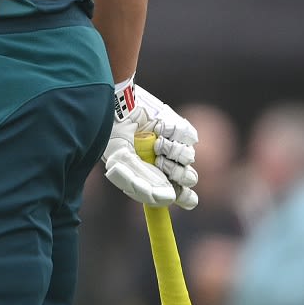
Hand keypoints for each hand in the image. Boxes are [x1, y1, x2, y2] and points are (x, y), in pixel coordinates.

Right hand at [103, 79, 199, 208]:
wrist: (117, 106)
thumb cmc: (114, 136)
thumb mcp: (120, 164)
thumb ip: (141, 186)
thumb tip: (170, 198)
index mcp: (152, 174)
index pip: (177, 192)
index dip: (184, 197)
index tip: (185, 198)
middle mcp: (165, 160)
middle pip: (188, 177)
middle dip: (179, 174)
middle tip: (163, 164)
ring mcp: (174, 144)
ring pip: (188, 157)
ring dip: (173, 153)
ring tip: (157, 144)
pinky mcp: (179, 127)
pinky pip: (189, 138)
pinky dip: (175, 135)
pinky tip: (159, 130)